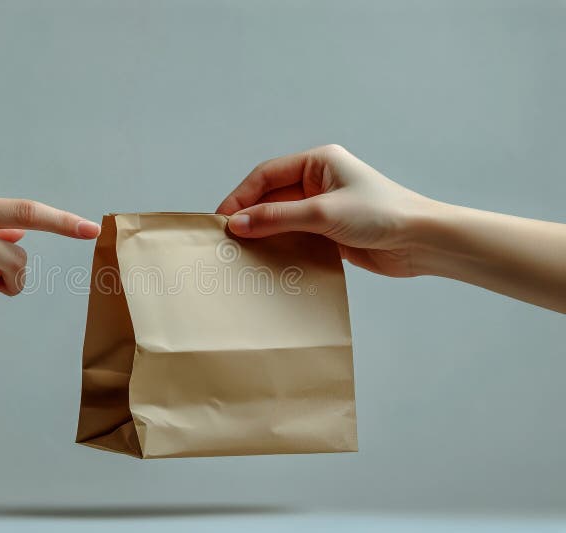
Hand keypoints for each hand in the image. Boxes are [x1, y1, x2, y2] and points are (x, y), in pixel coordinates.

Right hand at [216, 144, 434, 276]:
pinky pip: (296, 236)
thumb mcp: (323, 214)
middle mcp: (319, 181)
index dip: (241, 196)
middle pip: (272, 197)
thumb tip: (237, 224)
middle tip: (229, 239)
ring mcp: (324, 207)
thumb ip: (277, 218)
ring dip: (265, 234)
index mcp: (318, 162)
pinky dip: (282, 247)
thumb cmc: (381, 215)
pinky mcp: (330, 232)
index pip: (267, 175)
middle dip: (250, 216)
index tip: (222, 219)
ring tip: (243, 252)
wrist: (422, 242)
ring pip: (282, 219)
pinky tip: (269, 261)